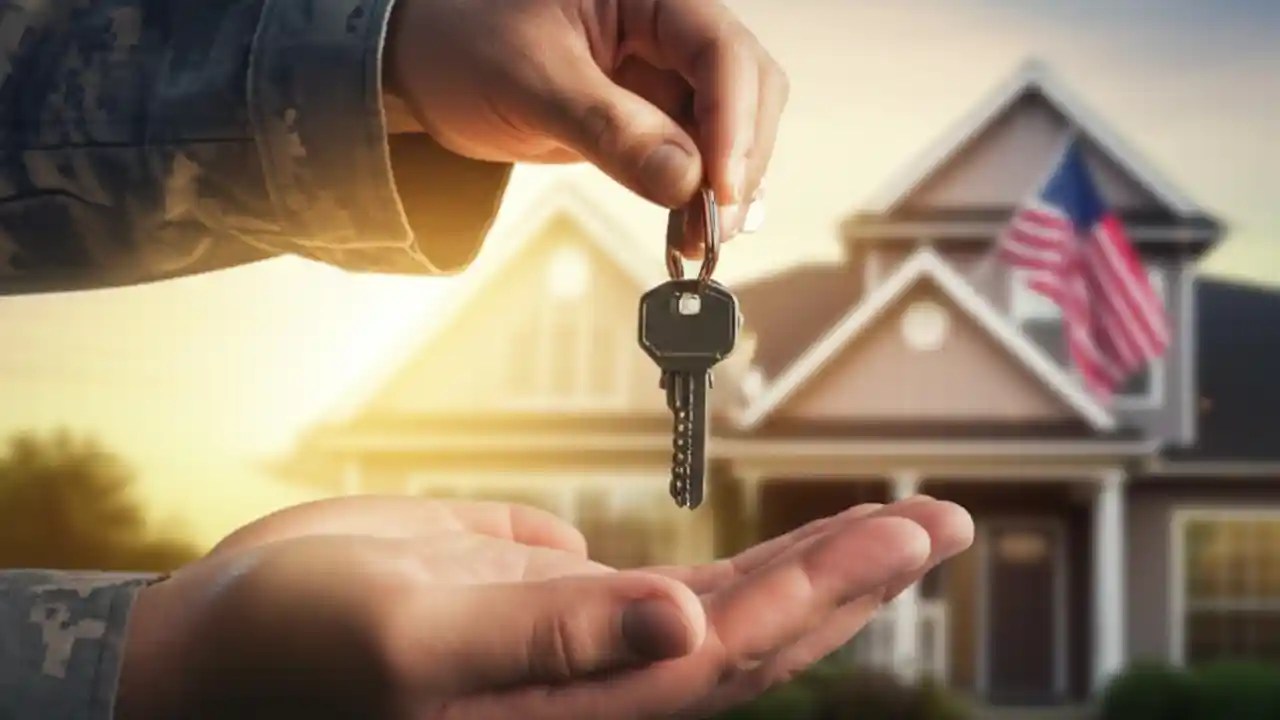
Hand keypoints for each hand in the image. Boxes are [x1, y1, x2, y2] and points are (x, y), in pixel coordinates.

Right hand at [115, 495, 971, 718]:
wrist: (227, 644)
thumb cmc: (295, 645)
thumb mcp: (410, 636)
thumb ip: (549, 639)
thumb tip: (684, 629)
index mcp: (579, 704)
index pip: (735, 647)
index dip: (828, 589)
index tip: (911, 532)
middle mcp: (600, 688)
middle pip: (756, 635)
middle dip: (852, 578)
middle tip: (939, 521)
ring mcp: (581, 652)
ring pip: (726, 615)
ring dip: (813, 570)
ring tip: (895, 526)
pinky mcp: (552, 611)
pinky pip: (667, 593)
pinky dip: (737, 570)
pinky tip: (784, 554)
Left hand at [384, 0, 786, 241]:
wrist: (424, 69)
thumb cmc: (462, 47)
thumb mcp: (529, 82)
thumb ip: (608, 128)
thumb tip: (685, 182)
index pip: (719, 48)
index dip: (734, 120)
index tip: (721, 187)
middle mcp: (667, 26)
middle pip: (745, 86)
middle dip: (738, 157)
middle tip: (718, 226)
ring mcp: (663, 73)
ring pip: (729, 127)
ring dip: (724, 185)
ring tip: (702, 240)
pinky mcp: (651, 116)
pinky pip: (695, 154)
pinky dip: (698, 194)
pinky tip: (691, 229)